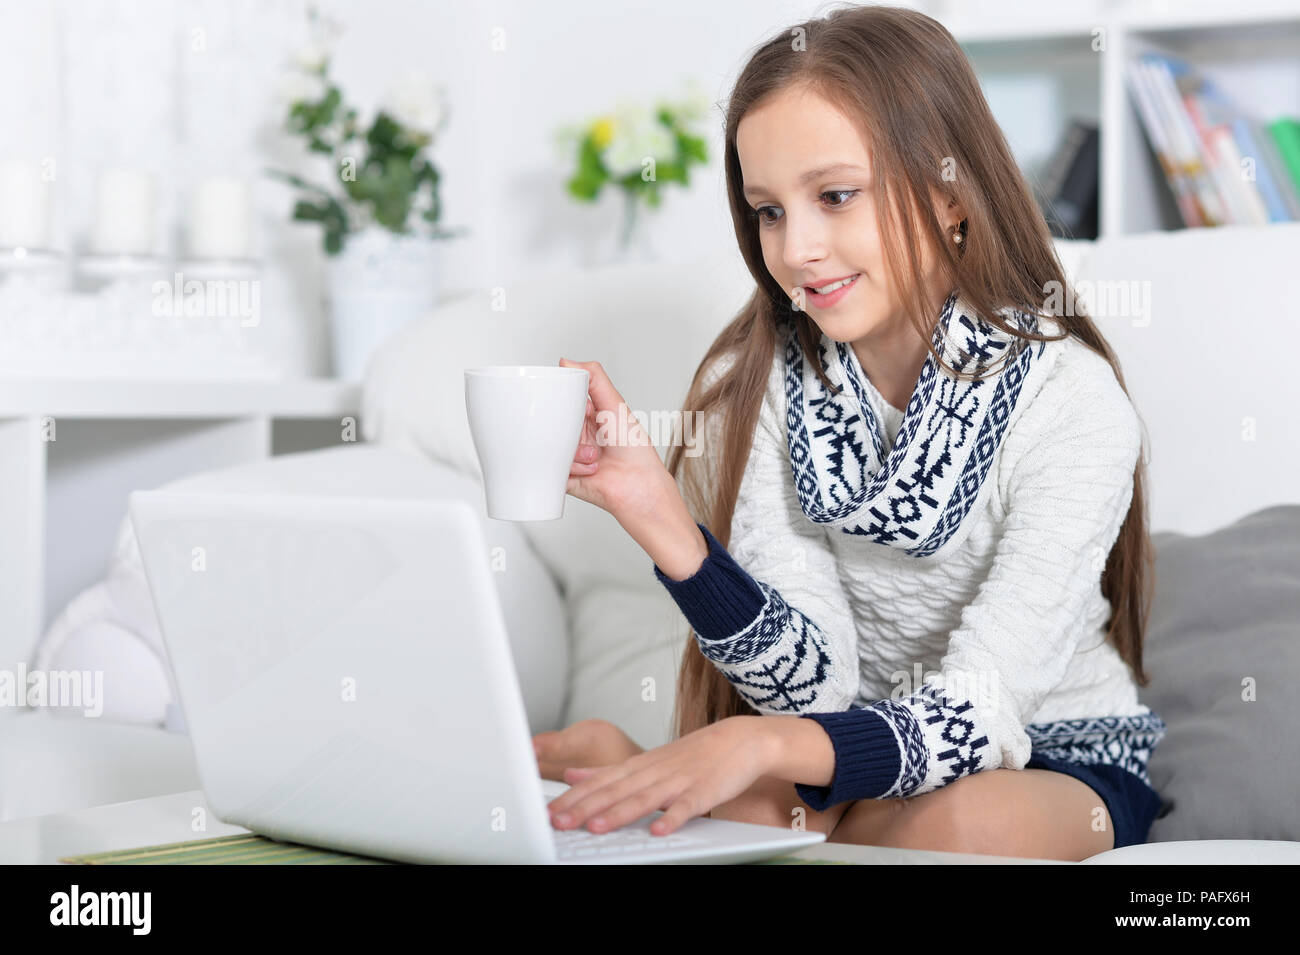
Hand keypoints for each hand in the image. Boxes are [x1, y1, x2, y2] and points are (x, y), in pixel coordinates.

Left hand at [545, 716, 774, 835]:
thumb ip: (608, 771)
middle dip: (584, 808)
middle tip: (559, 823)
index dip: (572, 798)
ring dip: (619, 813)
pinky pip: (686, 808)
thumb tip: (571, 775)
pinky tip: (659, 831)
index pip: (599, 782)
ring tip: (596, 828)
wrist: (739, 740)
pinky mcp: (703, 792)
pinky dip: (672, 819)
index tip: (548, 812)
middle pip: (614, 791)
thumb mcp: (645, 759)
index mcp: (638, 766)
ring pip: (644, 799)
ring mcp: (678, 781)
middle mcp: (653, 772)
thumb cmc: (692, 755)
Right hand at [559, 358, 673, 521]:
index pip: (560, 400)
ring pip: (551, 445)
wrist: (638, 485)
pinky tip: (589, 469)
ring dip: (575, 451)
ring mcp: (568, 455)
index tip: (563, 400)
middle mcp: (575, 435)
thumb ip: (594, 379)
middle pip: (552, 423)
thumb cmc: (634, 448)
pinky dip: (571, 468)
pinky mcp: (562, 476)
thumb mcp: (615, 404)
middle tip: (582, 433)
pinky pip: (550, 467)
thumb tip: (567, 361)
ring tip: (595, 457)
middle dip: (568, 429)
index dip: (561, 400)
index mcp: (586, 416)